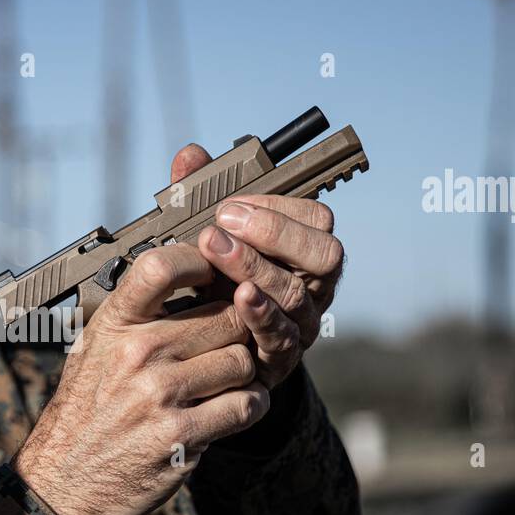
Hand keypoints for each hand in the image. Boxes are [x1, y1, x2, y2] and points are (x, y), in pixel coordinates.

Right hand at [13, 240, 269, 514]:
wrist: (62, 483)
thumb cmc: (85, 413)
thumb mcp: (95, 350)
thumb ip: (138, 315)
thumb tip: (193, 275)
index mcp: (114, 324)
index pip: (162, 265)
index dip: (203, 263)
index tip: (217, 275)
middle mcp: (136, 352)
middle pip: (226, 315)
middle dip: (237, 332)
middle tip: (229, 347)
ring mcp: (159, 393)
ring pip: (242, 360)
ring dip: (245, 375)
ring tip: (225, 385)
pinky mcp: (182, 434)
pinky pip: (247, 404)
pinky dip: (248, 407)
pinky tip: (229, 411)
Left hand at [176, 145, 345, 387]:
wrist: (198, 350)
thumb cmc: (210, 283)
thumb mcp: (205, 238)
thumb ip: (197, 196)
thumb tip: (189, 155)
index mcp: (302, 251)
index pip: (316, 219)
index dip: (277, 207)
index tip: (229, 205)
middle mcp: (313, 286)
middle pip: (325, 255)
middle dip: (275, 234)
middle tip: (224, 221)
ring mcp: (300, 324)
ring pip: (298, 294)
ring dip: (256, 267)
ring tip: (215, 249)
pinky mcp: (279, 359)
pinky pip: (281, 336)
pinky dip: (261, 314)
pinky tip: (238, 297)